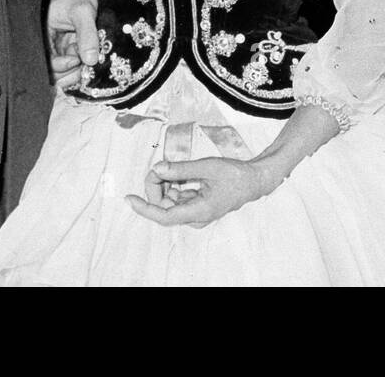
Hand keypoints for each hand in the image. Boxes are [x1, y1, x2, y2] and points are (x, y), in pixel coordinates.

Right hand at [47, 0, 98, 88]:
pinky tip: (92, 61)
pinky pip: (74, 66)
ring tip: (89, 61)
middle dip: (70, 72)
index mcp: (43, 35)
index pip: (46, 62)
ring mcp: (61, 48)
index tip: (77, 59)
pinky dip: (83, 68)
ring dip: (77, 72)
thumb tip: (90, 60)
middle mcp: (50, 45)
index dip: (61, 66)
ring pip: (65, 72)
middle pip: (54, 72)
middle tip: (85, 64)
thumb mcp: (83, 10)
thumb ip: (87, 34)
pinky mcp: (72, 49)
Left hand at [126, 157, 271, 227]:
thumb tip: (157, 169)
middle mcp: (196, 217)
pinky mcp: (197, 207)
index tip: (130, 198)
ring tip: (171, 167)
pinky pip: (178, 199)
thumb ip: (180, 169)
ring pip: (170, 202)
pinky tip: (179, 173)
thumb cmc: (235, 174)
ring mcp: (196, 213)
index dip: (144, 208)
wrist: (253, 181)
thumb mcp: (207, 167)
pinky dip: (174, 185)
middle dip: (157, 186)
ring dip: (165, 185)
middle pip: (164, 207)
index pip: (164, 216)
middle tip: (159, 166)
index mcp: (199, 211)